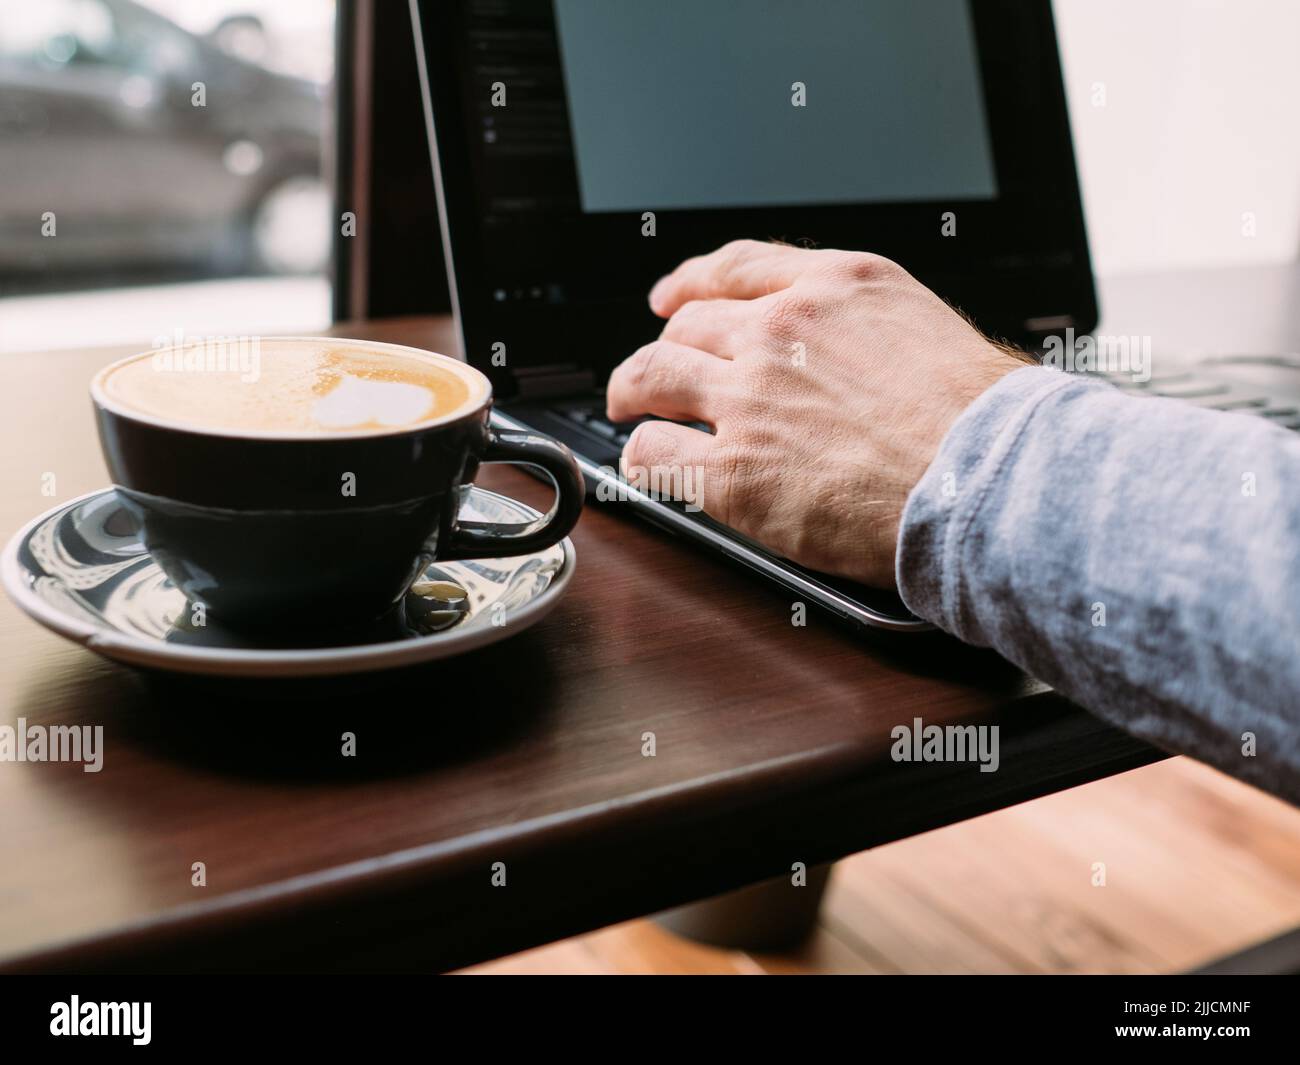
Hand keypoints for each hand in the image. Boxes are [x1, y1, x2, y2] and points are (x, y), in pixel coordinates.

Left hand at [606, 240, 1024, 586]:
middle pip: (689, 324)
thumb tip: (849, 355)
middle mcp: (783, 331)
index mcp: (836, 287)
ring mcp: (750, 399)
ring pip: (656, 376)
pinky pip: (656, 454)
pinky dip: (642, 456)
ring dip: (632, 390)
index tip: (672, 298)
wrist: (988, 480)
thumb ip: (869, 330)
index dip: (693, 283)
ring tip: (626, 406)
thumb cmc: (983, 422)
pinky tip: (647, 464)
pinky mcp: (734, 471)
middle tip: (648, 369)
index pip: (739, 268)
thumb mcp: (930, 329)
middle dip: (662, 344)